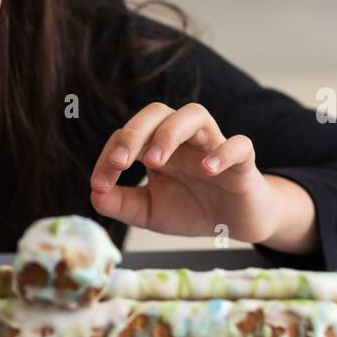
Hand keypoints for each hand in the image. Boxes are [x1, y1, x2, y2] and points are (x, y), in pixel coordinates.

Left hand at [89, 102, 279, 243]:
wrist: (235, 224)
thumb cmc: (190, 209)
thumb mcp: (148, 212)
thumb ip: (121, 204)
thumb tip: (94, 195)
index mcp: (157, 147)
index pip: (127, 136)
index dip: (108, 156)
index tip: (99, 185)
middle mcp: (183, 140)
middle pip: (158, 113)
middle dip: (135, 133)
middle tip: (121, 162)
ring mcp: (213, 145)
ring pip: (194, 114)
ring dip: (170, 133)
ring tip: (154, 161)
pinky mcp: (243, 162)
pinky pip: (239, 144)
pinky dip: (224, 152)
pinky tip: (208, 169)